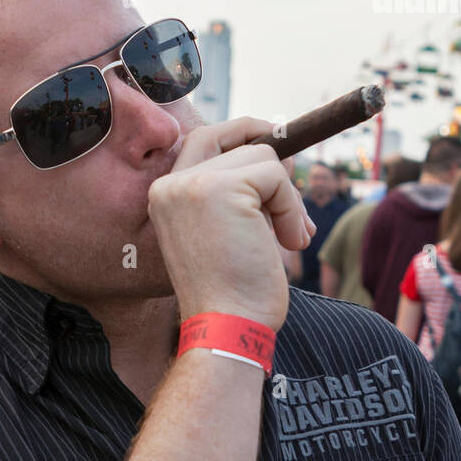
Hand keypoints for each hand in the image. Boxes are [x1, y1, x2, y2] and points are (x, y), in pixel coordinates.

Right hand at [148, 115, 313, 332]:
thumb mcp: (228, 235)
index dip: (239, 133)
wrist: (227, 327)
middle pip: (232, 140)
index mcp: (165, 198)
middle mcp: (170, 186)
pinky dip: (291, 208)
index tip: (270, 138)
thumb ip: (240, 198)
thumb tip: (282, 163)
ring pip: (262, 158)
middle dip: (270, 153)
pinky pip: (275, 177)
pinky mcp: (221, 189)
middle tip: (295, 179)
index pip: (202, 141)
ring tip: (290, 240)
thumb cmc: (232, 296)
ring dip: (287, 199)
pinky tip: (289, 242)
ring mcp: (192, 185)